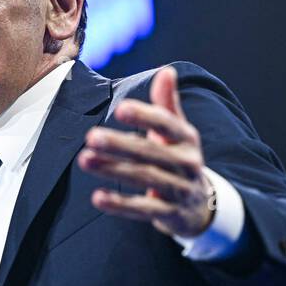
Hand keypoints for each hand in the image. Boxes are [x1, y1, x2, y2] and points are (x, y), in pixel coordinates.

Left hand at [77, 65, 214, 238]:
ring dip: (113, 170)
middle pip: (151, 152)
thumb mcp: (177, 133)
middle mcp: (187, 163)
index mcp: (187, 139)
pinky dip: (120, 204)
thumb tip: (167, 71)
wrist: (201, 206)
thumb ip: (168, 104)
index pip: (167, 124)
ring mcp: (180, 190)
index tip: (119, 108)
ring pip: (145, 178)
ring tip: (84, 159)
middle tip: (90, 137)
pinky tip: (97, 197)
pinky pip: (143, 209)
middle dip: (120, 144)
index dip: (145, 116)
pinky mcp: (170, 214)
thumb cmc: (178, 160)